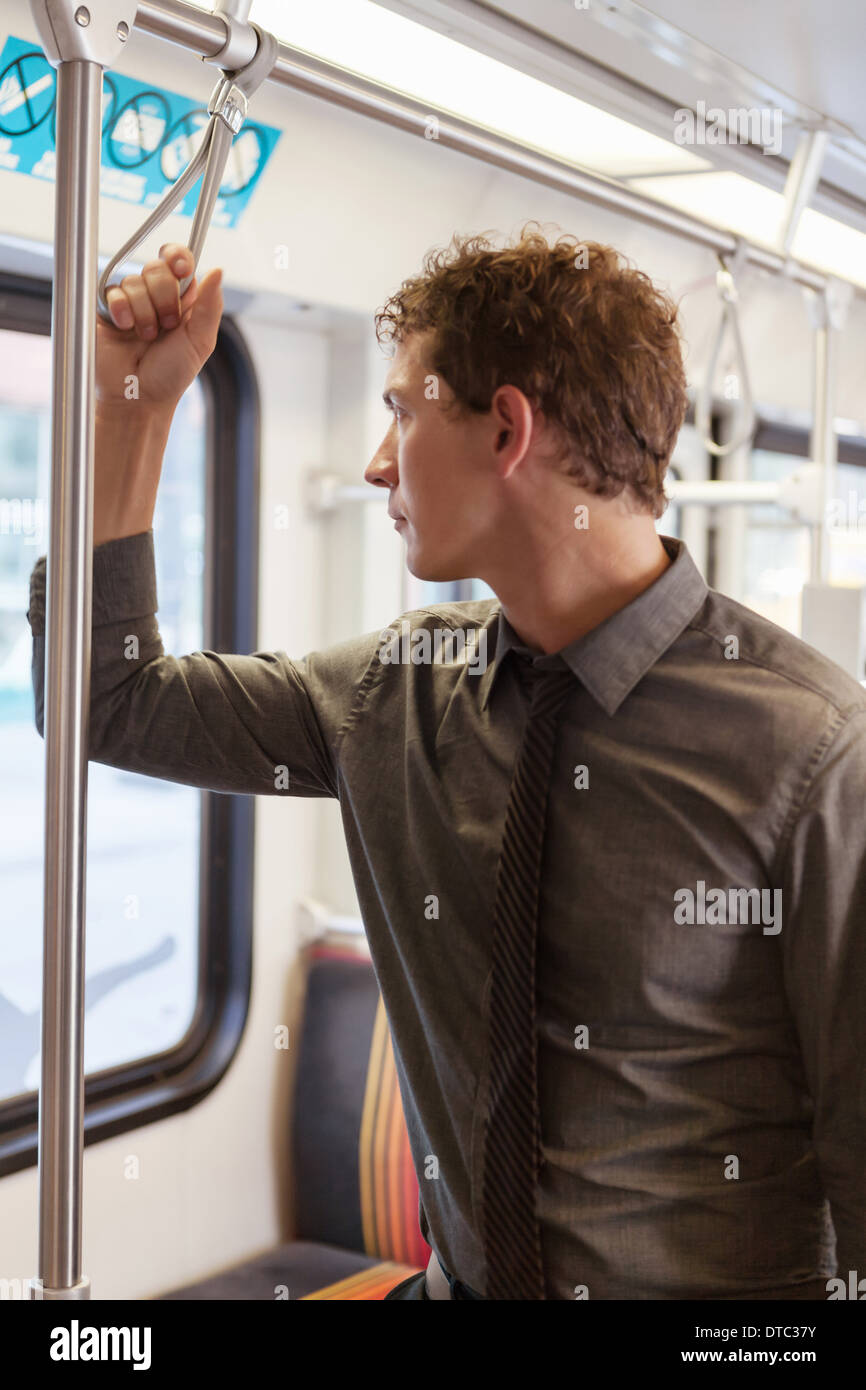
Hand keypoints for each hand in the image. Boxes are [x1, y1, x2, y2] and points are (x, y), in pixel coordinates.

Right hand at [96, 242, 222, 412]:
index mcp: (182, 299)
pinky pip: (112, 292)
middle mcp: (156, 295)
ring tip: (146, 337)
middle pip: (157, 267)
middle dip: (165, 297)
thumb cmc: (171, 374)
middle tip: (167, 325)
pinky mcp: (108, 309)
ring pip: (135, 281)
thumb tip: (218, 270)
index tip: (180, 270)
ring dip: (145, 313)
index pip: (179, 259)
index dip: (178, 257)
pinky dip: (122, 310)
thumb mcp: (200, 341)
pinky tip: (125, 328)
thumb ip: (210, 305)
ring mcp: (131, 301)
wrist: (139, 396)